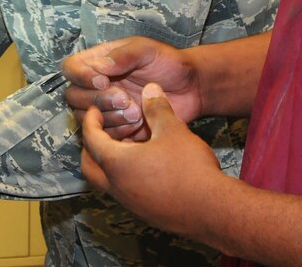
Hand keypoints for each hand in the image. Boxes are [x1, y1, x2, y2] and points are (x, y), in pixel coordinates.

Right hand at [62, 37, 201, 140]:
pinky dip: (117, 132)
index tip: (103, 80)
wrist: (190, 89)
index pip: (71, 67)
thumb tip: (98, 67)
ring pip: (85, 119)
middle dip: (97, 101)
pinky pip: (103, 136)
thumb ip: (124, 55)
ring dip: (108, 118)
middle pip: (73, 96)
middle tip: (125, 99)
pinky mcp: (115, 128)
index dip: (80, 76)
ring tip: (136, 113)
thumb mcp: (147, 50)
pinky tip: (137, 125)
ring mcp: (104, 108)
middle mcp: (96, 85)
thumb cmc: (168, 63)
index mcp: (99, 61)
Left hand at [80, 83, 222, 237]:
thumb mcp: (172, 130)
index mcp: (117, 163)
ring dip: (109, 162)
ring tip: (127, 144)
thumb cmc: (189, 168)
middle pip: (89, 165)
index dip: (90, 121)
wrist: (212, 209)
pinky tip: (146, 164)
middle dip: (91, 146)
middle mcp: (117, 186)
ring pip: (106, 181)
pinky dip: (125, 176)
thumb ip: (157, 108)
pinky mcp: (144, 213)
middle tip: (103, 130)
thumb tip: (150, 89)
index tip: (95, 110)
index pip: (91, 139)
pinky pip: (124, 192)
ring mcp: (130, 203)